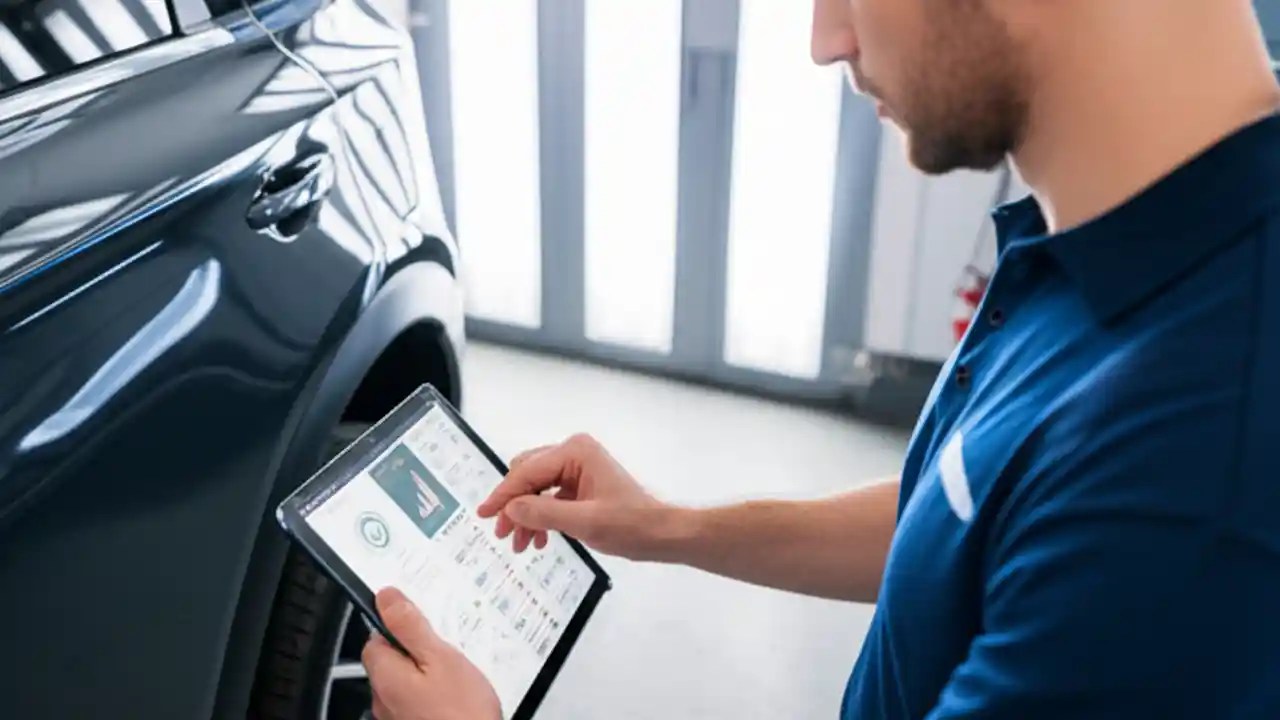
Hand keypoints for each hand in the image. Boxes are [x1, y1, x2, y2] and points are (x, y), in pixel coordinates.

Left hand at [362, 588, 500, 719]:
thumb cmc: (462, 712)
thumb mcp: (440, 657)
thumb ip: (410, 627)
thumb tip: (386, 597)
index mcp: (385, 676)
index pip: (374, 638)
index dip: (396, 625)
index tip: (421, 620)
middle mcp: (383, 700)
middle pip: (389, 660)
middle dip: (414, 649)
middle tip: (445, 647)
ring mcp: (397, 718)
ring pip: (404, 681)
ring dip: (424, 672)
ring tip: (455, 671)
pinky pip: (416, 700)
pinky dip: (431, 692)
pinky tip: (454, 693)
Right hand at [476, 433, 676, 560]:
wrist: (660, 534)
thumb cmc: (631, 525)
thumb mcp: (586, 522)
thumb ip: (545, 513)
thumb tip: (510, 508)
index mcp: (576, 452)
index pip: (527, 472)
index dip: (503, 495)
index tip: (484, 515)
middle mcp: (573, 453)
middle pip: (526, 476)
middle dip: (513, 506)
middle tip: (504, 534)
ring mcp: (576, 469)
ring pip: (534, 489)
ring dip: (524, 515)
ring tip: (520, 545)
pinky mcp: (579, 486)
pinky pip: (547, 498)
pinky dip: (539, 517)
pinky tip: (537, 540)